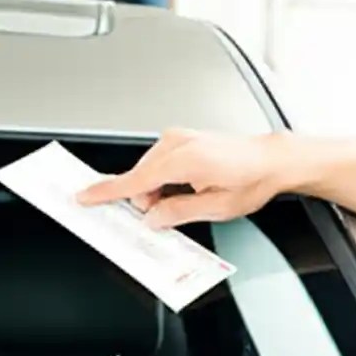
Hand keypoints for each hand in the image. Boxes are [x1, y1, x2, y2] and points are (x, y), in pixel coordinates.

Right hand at [76, 128, 291, 227]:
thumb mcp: (216, 207)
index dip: (106, 192)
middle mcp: (179, 143)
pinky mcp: (183, 138)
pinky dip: (165, 178)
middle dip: (147, 201)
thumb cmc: (252, 179)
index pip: (134, 180)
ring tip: (190, 197)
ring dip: (157, 190)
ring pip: (149, 171)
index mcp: (185, 160)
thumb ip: (177, 212)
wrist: (271, 160)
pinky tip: (187, 186)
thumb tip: (152, 218)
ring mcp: (180, 137)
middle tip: (168, 215)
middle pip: (140, 178)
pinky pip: (160, 162)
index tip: (84, 198)